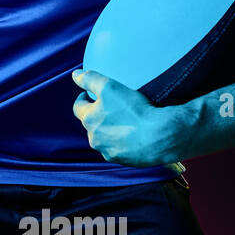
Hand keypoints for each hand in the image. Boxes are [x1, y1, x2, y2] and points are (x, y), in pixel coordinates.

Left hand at [71, 69, 185, 166]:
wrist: (159, 137)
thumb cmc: (133, 111)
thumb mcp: (110, 87)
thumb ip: (90, 79)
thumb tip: (75, 74)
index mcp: (89, 120)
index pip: (78, 108)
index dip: (82, 100)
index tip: (86, 96)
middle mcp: (94, 138)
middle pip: (91, 124)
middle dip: (96, 116)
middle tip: (109, 108)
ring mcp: (107, 151)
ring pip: (103, 138)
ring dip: (108, 131)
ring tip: (123, 122)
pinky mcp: (122, 160)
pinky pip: (118, 149)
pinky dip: (122, 142)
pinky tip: (133, 136)